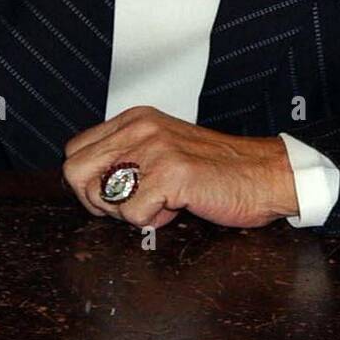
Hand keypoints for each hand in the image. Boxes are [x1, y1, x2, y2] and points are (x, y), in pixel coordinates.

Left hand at [62, 106, 298, 229]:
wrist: (264, 174)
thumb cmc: (216, 169)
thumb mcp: (162, 148)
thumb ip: (127, 155)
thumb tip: (87, 181)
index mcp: (134, 119)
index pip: (74, 150)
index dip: (88, 182)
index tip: (115, 193)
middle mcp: (140, 127)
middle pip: (75, 172)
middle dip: (98, 200)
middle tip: (133, 204)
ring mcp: (155, 148)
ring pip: (102, 197)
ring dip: (130, 211)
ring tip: (163, 200)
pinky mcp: (171, 173)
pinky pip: (134, 214)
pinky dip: (155, 220)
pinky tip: (179, 205)